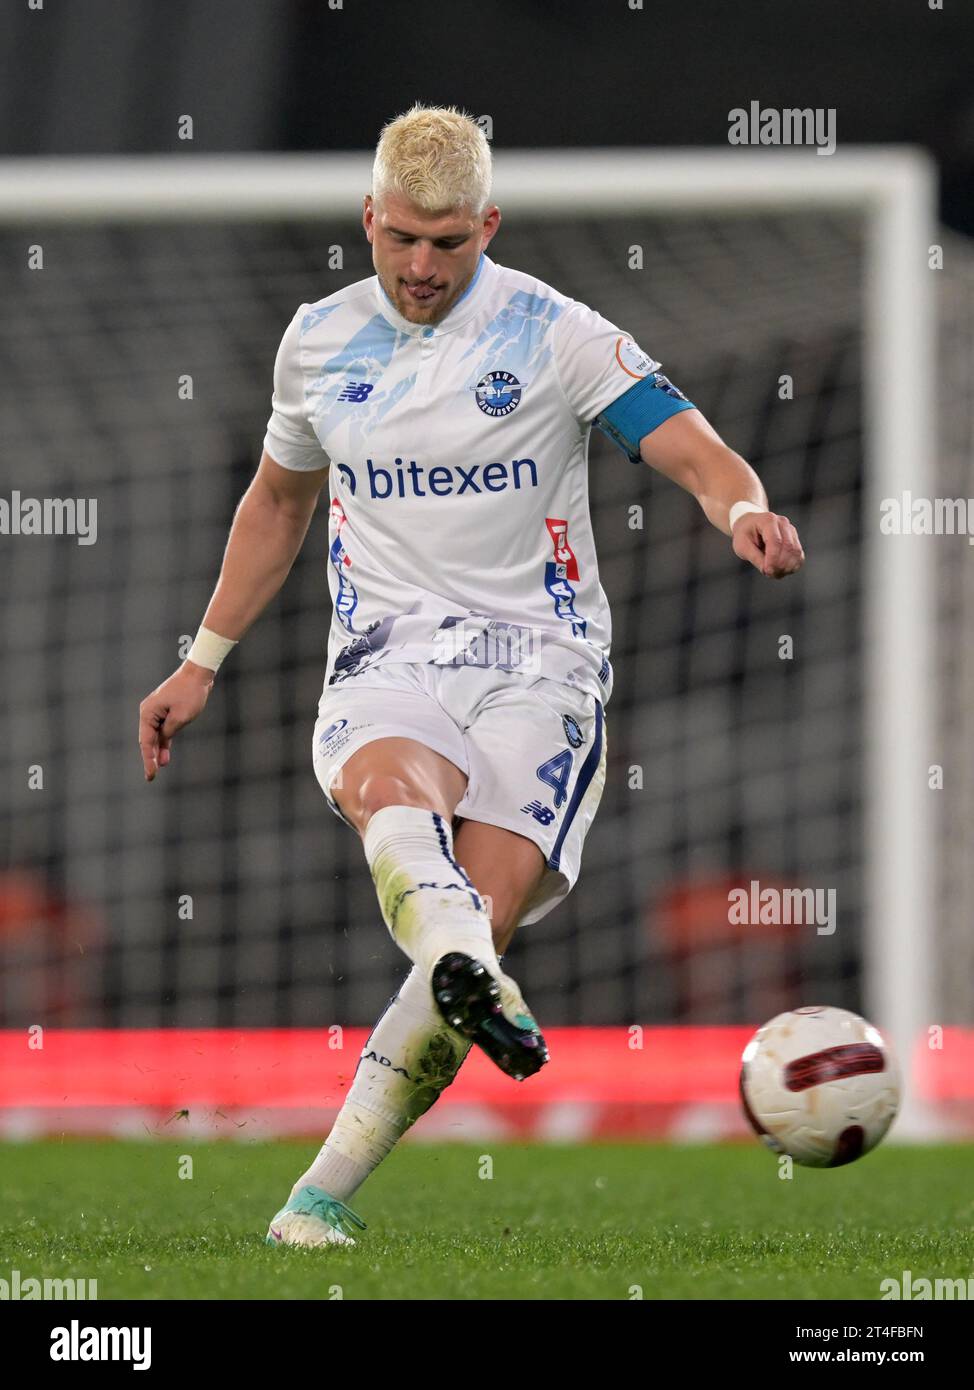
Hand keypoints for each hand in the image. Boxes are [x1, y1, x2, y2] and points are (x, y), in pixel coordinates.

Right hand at [139, 662, 213, 780]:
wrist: (198, 674)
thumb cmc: (190, 693)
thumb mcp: (181, 717)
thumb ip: (169, 732)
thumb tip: (163, 741)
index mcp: (148, 713)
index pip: (146, 741)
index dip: (148, 759)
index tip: (152, 773)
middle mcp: (148, 712)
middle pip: (148, 739)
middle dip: (150, 757)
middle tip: (151, 777)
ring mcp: (156, 711)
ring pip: (155, 736)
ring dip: (158, 751)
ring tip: (159, 768)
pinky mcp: (165, 711)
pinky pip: (162, 730)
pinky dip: (164, 741)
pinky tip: (165, 755)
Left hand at [731, 510, 803, 577]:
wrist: (749, 525)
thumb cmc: (744, 535)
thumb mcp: (742, 546)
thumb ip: (754, 557)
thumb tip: (767, 570)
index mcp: (768, 520)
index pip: (776, 541)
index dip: (773, 559)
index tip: (766, 571)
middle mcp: (782, 523)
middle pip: (789, 547)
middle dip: (780, 565)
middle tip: (769, 574)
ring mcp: (791, 530)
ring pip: (796, 552)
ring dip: (787, 567)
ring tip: (774, 574)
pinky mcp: (795, 539)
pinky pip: (799, 555)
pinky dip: (793, 566)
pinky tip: (782, 571)